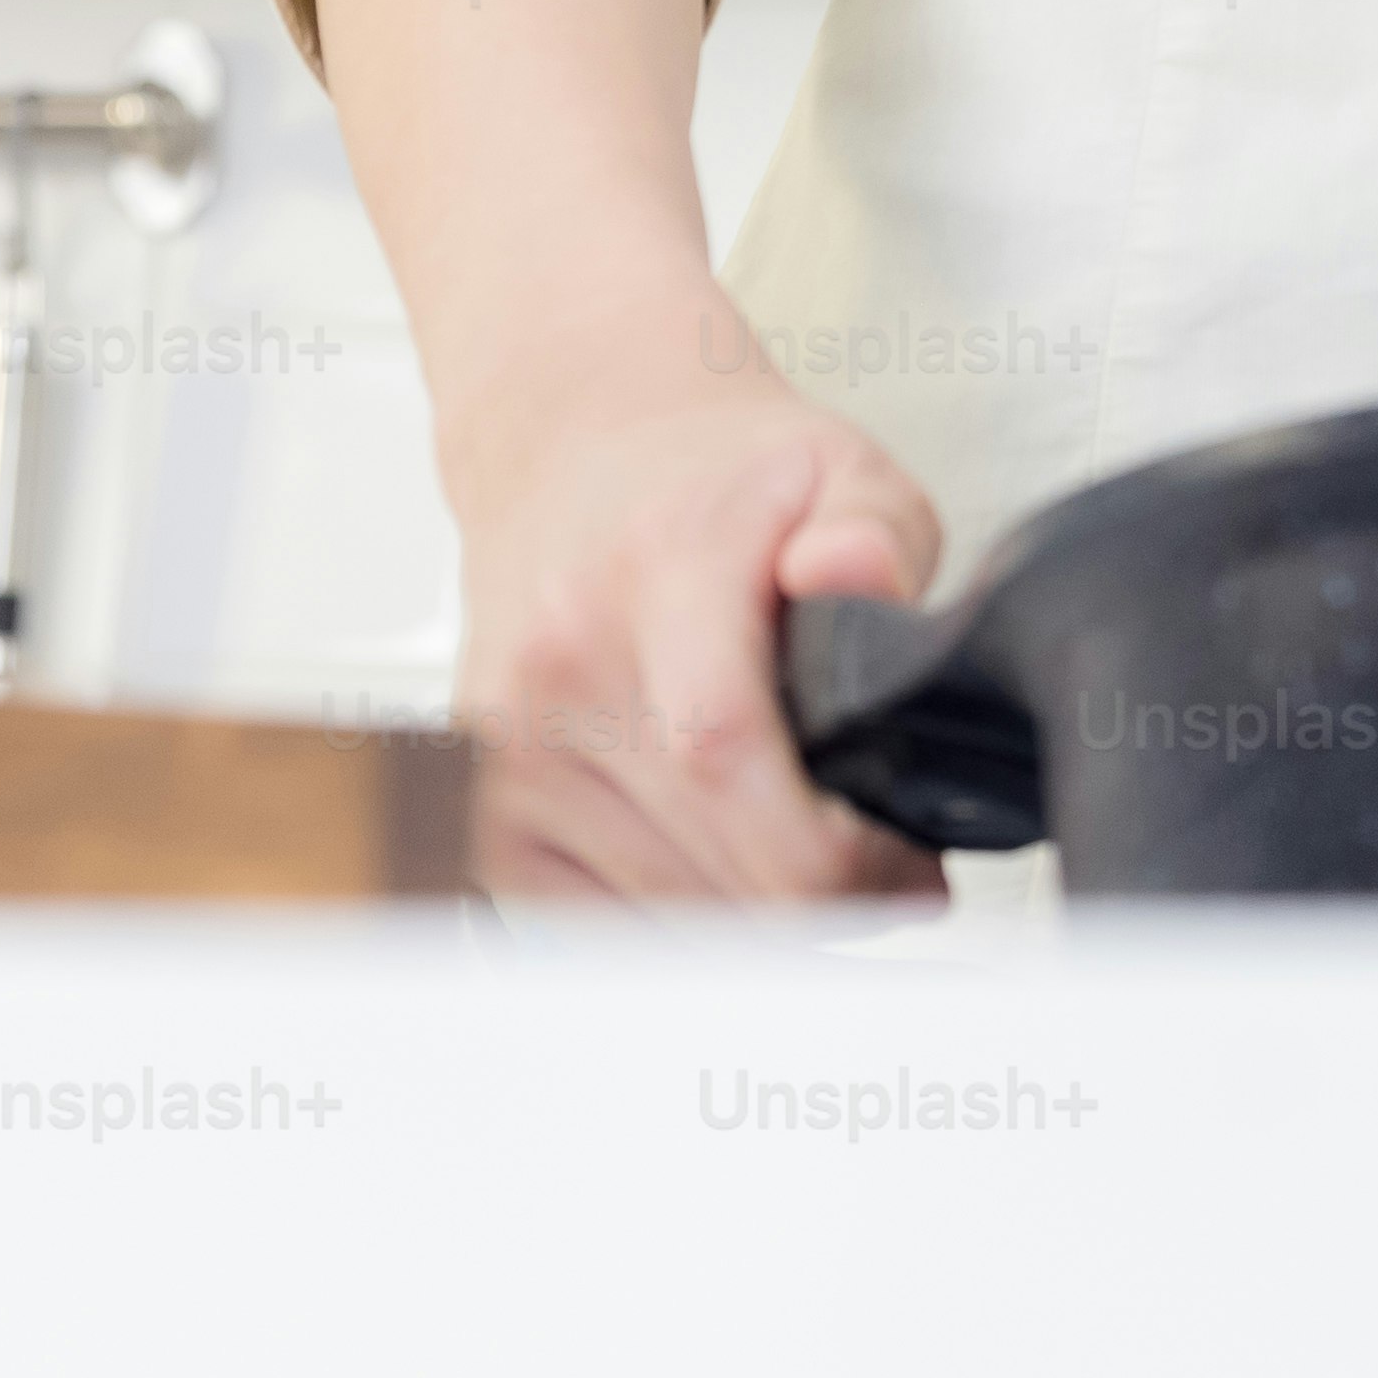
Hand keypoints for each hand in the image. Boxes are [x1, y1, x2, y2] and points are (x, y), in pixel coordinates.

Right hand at [430, 307, 949, 904]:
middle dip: (816, 900)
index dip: (821, 844)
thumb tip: (864, 579)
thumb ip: (879, 529)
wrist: (570, 453)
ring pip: (644, 909)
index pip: (717, 749)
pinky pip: (577, 920)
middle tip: (892, 881)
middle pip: (692, 858)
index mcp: (651, 576)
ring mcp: (501, 747)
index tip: (901, 864)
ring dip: (748, 921)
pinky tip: (729, 881)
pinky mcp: (476, 803)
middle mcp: (554, 670)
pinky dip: (667, 924)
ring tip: (818, 868)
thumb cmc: (711, 476)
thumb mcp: (837, 465)